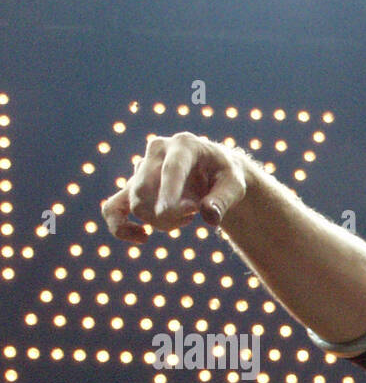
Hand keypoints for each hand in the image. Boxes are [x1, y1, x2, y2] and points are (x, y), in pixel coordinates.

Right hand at [101, 132, 250, 242]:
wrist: (215, 172)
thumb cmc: (226, 177)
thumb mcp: (235, 186)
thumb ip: (223, 200)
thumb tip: (210, 217)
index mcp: (184, 145)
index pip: (172, 170)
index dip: (171, 192)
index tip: (179, 213)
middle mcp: (157, 151)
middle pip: (147, 191)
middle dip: (168, 215)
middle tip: (192, 215)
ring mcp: (142, 168)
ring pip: (136, 203)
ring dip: (160, 221)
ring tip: (186, 215)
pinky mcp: (133, 186)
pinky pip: (113, 208)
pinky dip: (120, 226)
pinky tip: (143, 237)